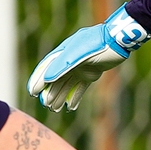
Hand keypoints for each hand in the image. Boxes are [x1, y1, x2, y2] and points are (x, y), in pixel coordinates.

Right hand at [27, 6, 150, 109]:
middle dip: (50, 92)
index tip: (32, 93)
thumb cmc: (98, 45)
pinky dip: (75, 96)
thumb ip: (62, 66)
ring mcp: (80, 67)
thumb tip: (47, 79)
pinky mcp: (92, 73)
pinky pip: (80, 87)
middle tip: (46, 105)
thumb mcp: (78, 54)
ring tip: (55, 109)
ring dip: (60, 96)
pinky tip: (71, 107)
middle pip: (56, 78)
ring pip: (67, 84)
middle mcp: (69, 60)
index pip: (47, 68)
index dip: (38, 80)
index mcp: (63, 52)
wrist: (118, 41)